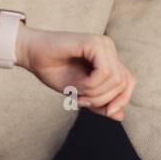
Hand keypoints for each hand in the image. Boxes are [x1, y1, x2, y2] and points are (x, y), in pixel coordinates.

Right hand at [15, 25, 136, 120]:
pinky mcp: (94, 43)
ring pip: (115, 79)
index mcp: (109, 59)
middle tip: (82, 100)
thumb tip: (120, 116)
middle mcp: (109, 48)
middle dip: (103, 99)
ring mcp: (103, 44)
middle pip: (123, 83)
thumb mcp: (81, 93)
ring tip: (77, 92)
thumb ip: (100, 103)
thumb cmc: (53, 70)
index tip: (106, 111)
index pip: (129, 82)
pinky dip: (91, 85)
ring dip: (95, 93)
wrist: (31, 55)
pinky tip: (77, 85)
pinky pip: (104, 73)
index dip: (122, 100)